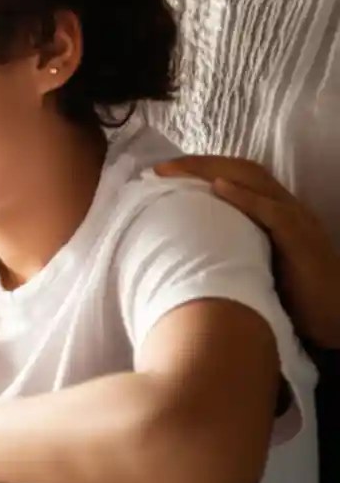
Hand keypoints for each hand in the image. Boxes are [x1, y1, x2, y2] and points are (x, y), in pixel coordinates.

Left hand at [156, 156, 339, 348]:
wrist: (333, 319)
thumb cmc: (292, 296)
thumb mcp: (254, 261)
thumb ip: (230, 245)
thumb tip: (185, 244)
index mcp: (275, 211)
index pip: (236, 176)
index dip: (201, 170)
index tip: (164, 172)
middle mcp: (286, 207)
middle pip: (241, 170)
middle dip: (199, 164)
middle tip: (161, 167)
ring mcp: (296, 219)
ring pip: (254, 180)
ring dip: (212, 171)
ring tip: (178, 170)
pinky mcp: (301, 238)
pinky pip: (273, 210)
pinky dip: (246, 197)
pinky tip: (219, 188)